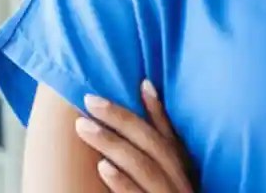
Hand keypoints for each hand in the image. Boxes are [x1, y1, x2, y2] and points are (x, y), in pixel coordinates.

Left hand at [75, 80, 195, 191]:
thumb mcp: (165, 181)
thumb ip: (154, 152)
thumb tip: (139, 102)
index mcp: (182, 175)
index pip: (170, 138)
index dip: (157, 110)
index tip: (141, 83)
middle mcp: (180, 185)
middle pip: (154, 146)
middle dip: (122, 120)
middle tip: (90, 100)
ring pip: (144, 167)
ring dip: (113, 143)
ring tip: (83, 126)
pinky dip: (122, 181)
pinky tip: (102, 166)